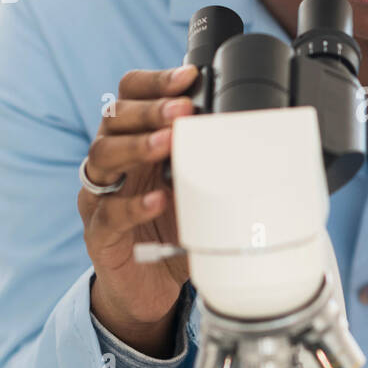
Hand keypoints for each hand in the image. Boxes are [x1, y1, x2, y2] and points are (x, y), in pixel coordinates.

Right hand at [78, 64, 197, 355]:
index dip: (154, 83)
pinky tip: (158, 199)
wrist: (150, 290)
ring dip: (137, 146)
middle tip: (182, 110)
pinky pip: (109, 214)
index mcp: (135, 143)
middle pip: (114, 119)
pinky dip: (134, 205)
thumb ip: (219, 166)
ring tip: (167, 142)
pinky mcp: (99, 234)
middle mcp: (113, 164)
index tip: (188, 76)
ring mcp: (100, 197)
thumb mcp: (201, 192)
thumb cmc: (174, 232)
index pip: (131, 96)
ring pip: (102, 157)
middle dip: (150, 110)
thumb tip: (268, 142)